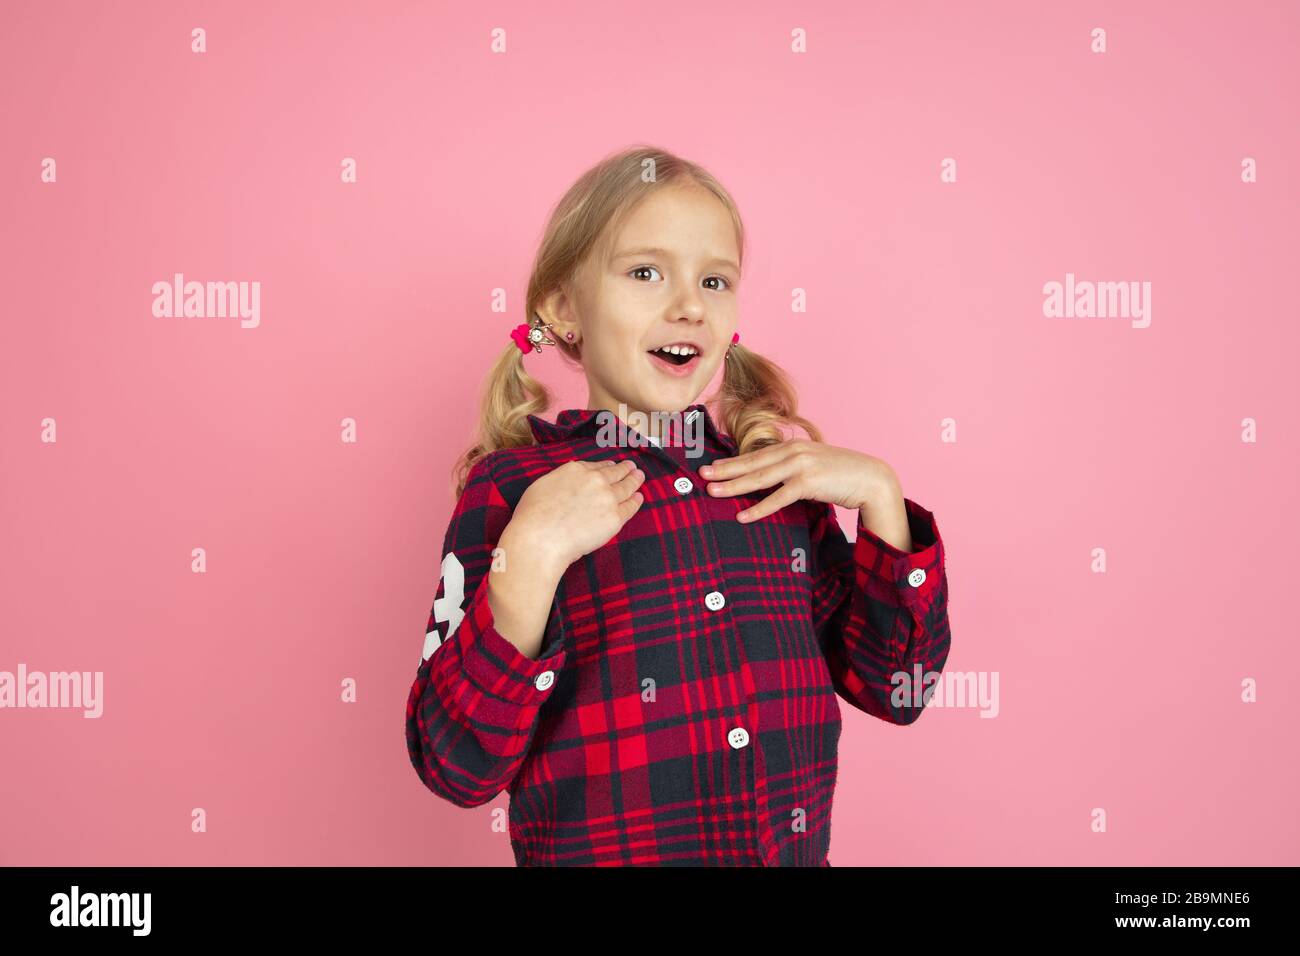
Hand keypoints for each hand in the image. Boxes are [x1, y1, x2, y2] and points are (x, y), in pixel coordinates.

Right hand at [507, 459, 645, 569]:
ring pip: (626, 487)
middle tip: (633, 467)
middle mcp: (595, 480)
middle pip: (615, 473)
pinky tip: (639, 498)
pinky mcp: (615, 518)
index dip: (606, 466)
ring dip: (635, 480)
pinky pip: (630, 507)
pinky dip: (636, 501)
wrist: (541, 538)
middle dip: (625, 469)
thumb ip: (561, 480)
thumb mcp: (543, 485)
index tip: (612, 465)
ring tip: (640, 477)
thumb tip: (569, 483)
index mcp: (575, 469)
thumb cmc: (533, 516)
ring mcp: (607, 498)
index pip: (596, 466)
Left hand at [698, 440, 898, 523]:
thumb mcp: (813, 465)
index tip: (711, 466)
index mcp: (792, 446)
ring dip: (734, 486)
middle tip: (701, 475)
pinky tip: (743, 516)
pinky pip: (778, 498)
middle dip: (724, 470)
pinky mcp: (808, 483)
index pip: (756, 455)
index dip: (732, 461)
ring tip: (712, 491)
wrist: (872, 478)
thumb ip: (792, 469)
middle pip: (751, 463)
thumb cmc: (842, 475)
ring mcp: (800, 465)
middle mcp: (793, 451)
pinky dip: (759, 508)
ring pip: (759, 478)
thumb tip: (773, 481)